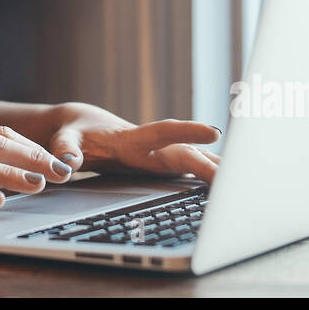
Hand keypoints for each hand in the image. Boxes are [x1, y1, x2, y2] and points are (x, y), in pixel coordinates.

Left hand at [45, 103, 221, 181]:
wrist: (82, 125)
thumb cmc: (74, 134)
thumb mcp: (64, 141)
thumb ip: (65, 151)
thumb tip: (67, 165)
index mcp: (131, 139)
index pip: (163, 133)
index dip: (187, 132)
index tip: (213, 132)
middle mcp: (150, 146)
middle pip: (186, 153)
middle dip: (212, 163)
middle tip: (237, 177)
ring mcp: (157, 154)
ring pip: (193, 159)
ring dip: (217, 169)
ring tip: (244, 185)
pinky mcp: (160, 163)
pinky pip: (189, 166)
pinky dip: (209, 174)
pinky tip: (228, 184)